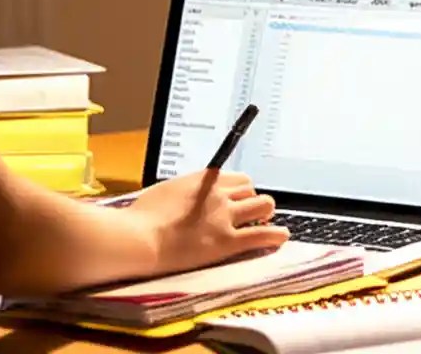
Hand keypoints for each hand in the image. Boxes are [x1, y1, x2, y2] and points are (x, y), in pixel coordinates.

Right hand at [127, 169, 289, 274]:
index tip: (237, 198)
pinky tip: (281, 237)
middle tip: (249, 213)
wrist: (139, 238)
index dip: (239, 189)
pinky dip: (276, 235)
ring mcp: (225, 217)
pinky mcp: (228, 242)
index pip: (235, 177)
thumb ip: (184, 191)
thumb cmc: (141, 217)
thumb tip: (184, 196)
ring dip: (265, 213)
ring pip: (263, 206)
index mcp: (202, 180)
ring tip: (264, 222)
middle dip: (252, 200)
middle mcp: (218, 194)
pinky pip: (263, 235)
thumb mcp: (164, 192)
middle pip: (252, 189)